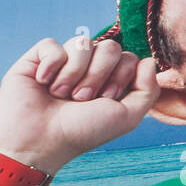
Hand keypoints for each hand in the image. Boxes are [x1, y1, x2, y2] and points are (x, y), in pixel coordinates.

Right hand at [0, 35, 159, 172]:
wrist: (40, 142)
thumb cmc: (82, 133)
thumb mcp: (126, 117)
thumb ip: (147, 90)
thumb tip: (149, 60)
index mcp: (109, 79)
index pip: (128, 57)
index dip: (119, 78)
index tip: (103, 101)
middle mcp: (88, 68)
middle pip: (109, 47)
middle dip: (98, 76)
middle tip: (81, 100)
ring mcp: (63, 61)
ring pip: (82, 42)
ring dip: (74, 74)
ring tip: (60, 96)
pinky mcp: (37, 58)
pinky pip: (52, 44)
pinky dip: (51, 66)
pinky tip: (43, 83)